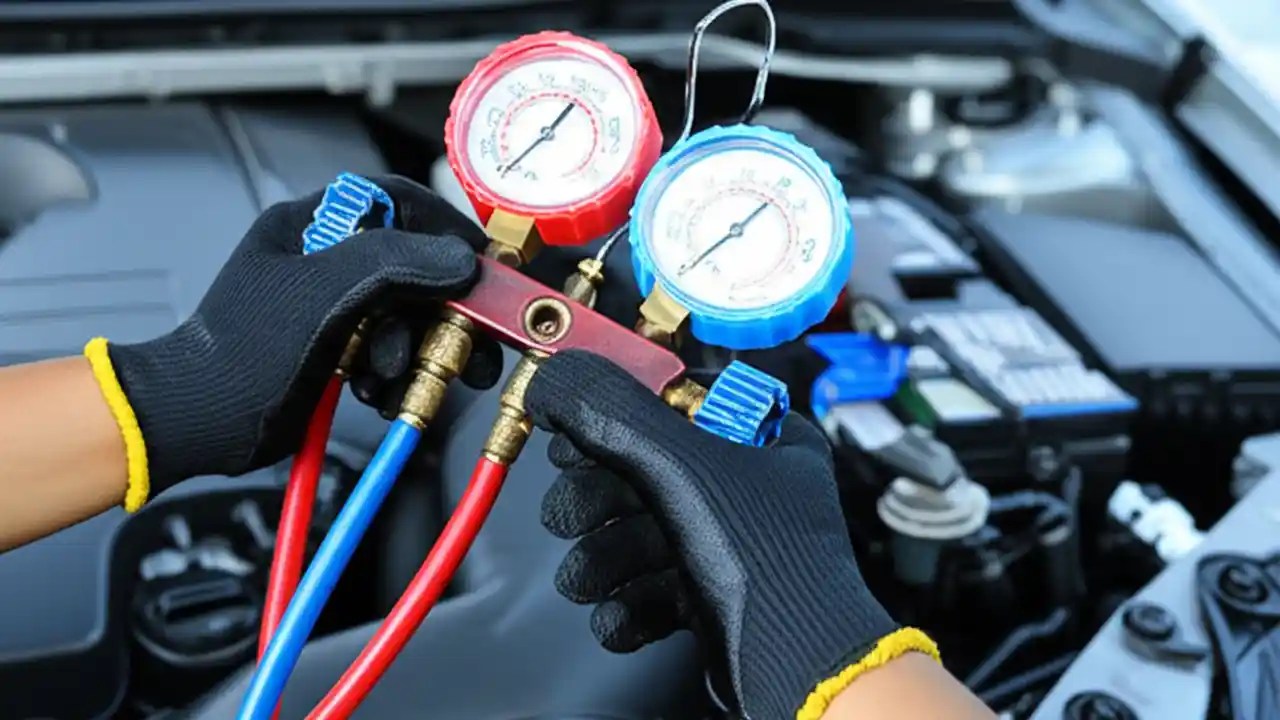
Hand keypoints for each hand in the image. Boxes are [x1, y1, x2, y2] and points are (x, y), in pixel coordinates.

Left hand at [105, 176, 499, 494]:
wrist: (199, 421)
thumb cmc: (235, 353)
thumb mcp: (321, 293)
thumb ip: (392, 263)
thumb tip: (458, 258)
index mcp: (315, 225)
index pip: (400, 204)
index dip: (448, 228)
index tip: (483, 261)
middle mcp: (327, 259)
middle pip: (414, 268)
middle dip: (441, 311)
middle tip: (472, 341)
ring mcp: (333, 306)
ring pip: (407, 316)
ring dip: (415, 352)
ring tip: (394, 377)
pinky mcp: (338, 347)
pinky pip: (391, 351)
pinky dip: (396, 375)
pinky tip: (378, 393)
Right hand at [525, 350, 933, 719]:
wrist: (799, 671)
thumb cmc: (774, 566)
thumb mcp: (683, 464)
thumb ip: (610, 411)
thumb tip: (557, 376)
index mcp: (760, 433)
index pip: (671, 398)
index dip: (613, 411)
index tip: (570, 427)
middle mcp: (747, 483)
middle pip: (639, 471)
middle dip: (594, 503)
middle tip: (574, 515)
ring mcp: (727, 543)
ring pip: (636, 534)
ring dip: (600, 559)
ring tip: (590, 577)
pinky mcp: (711, 595)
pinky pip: (647, 587)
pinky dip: (626, 603)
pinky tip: (623, 612)